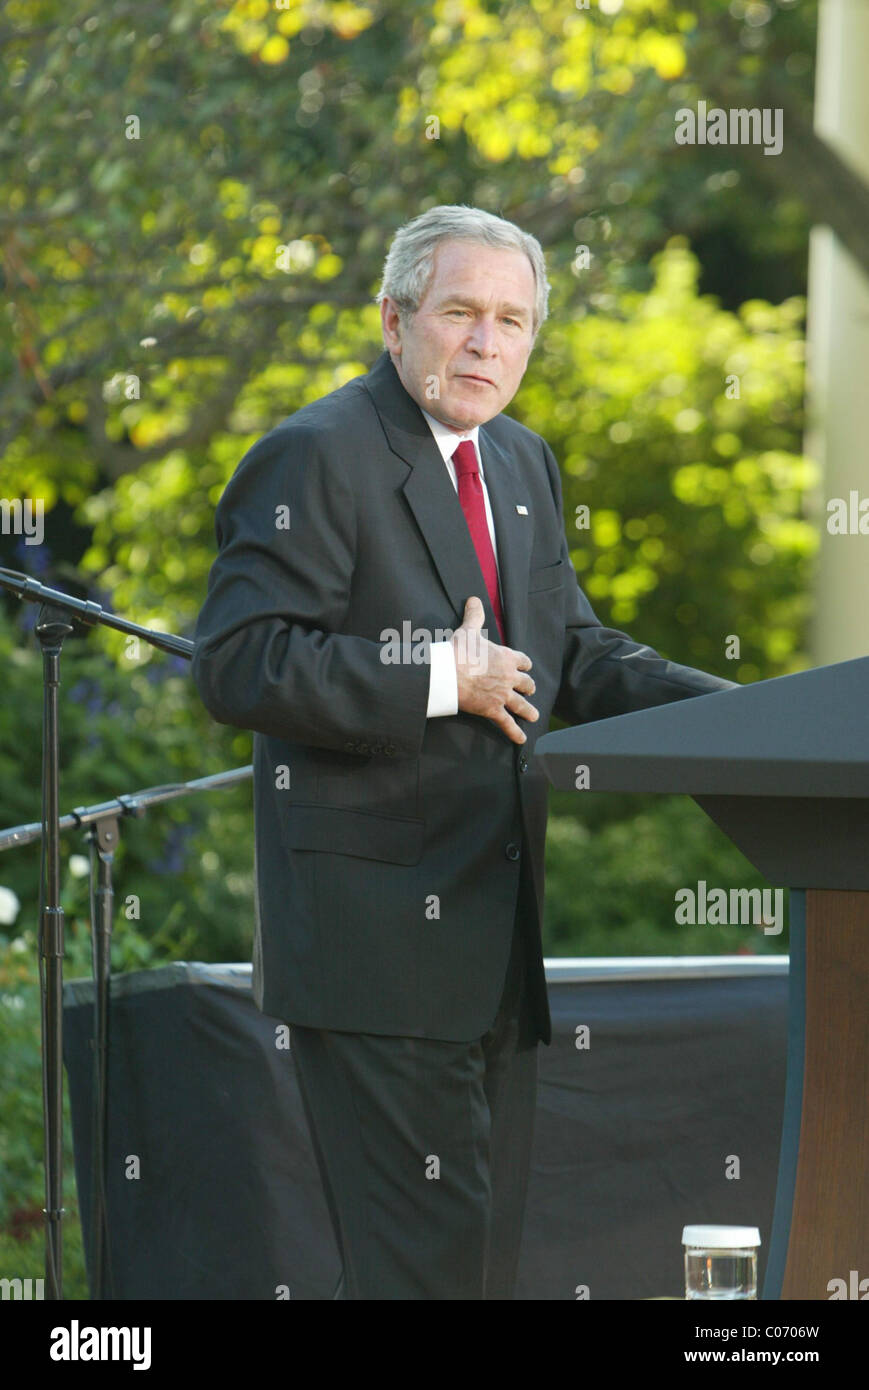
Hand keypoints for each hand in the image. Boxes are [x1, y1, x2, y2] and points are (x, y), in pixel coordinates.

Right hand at [451, 596, 538, 744]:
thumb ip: (474, 615)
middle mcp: (510, 677)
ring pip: (522, 705)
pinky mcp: (493, 710)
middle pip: (527, 683)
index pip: (523, 661)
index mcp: (507, 657)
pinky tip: (522, 740)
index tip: (525, 666)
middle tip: (529, 690)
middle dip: (529, 687)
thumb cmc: (459, 651)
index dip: (524, 664)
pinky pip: (507, 723)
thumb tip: (473, 598)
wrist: (449, 672)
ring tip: (534, 716)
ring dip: (529, 711)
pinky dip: (515, 733)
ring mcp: (503, 695)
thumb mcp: (469, 630)